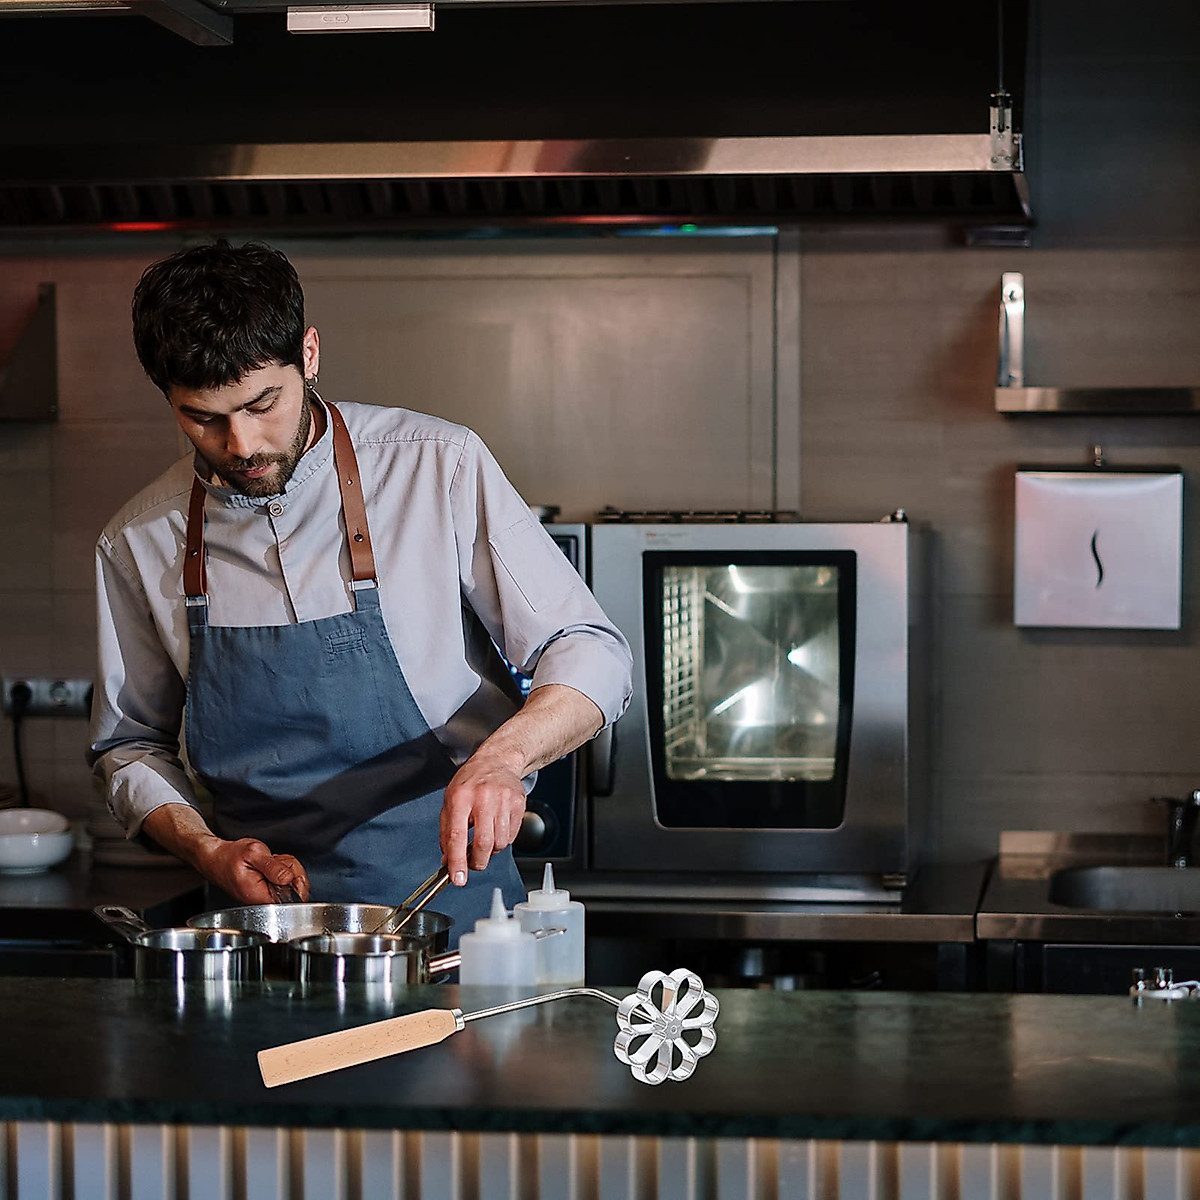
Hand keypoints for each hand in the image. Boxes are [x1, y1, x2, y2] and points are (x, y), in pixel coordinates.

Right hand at [193, 836, 310, 904]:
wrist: (216, 858)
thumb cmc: (230, 857)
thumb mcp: (253, 854)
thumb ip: (273, 867)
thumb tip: (288, 879)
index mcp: (260, 896)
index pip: (292, 897)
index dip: (296, 880)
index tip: (286, 867)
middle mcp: (263, 901)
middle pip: (296, 889)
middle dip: (292, 869)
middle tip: (275, 861)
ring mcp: (266, 897)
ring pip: (292, 883)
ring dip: (286, 867)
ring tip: (269, 861)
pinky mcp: (267, 891)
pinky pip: (285, 880)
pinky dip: (281, 868)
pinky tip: (269, 864)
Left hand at [440, 753, 526, 885]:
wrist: (497, 761)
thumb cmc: (471, 782)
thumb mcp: (450, 802)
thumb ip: (447, 833)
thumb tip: (447, 861)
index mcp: (460, 797)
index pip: (457, 836)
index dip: (457, 862)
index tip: (458, 879)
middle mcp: (483, 798)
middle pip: (483, 844)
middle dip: (477, 862)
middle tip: (473, 864)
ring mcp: (504, 800)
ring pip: (500, 843)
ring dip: (491, 850)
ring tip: (485, 837)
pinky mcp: (519, 803)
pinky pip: (512, 836)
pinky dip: (503, 840)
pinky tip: (497, 827)